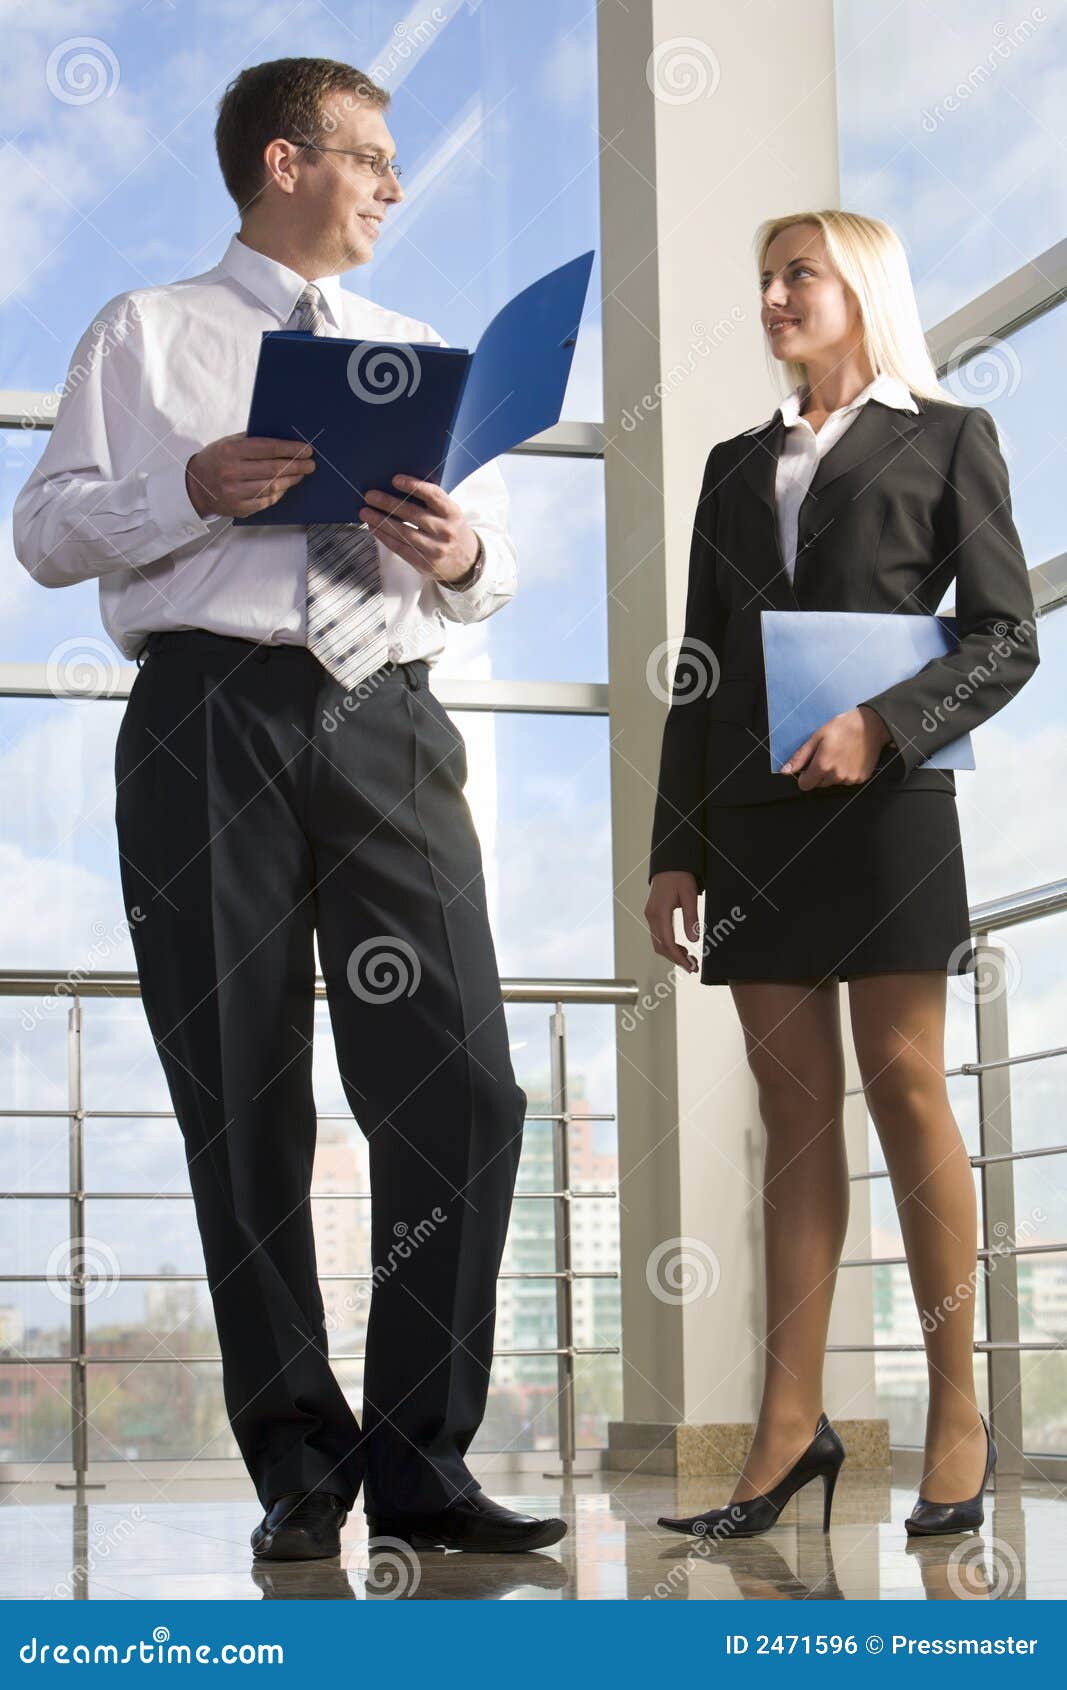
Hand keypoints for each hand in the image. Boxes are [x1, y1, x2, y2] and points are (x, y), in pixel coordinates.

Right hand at [185, 435, 315, 517]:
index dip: (290, 449)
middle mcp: (231, 472)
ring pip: (272, 486)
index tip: (306, 449)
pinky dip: (279, 493)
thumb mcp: (228, 443)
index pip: (268, 448)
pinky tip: (285, 486)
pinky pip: (266, 501)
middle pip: (274, 469)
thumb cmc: (216, 459)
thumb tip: (284, 440)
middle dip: (296, 466)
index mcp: (230, 451)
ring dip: (291, 480)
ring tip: (301, 474)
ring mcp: (234, 492)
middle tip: (310, 464)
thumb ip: (252, 441)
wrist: (195, 486)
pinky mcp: (238, 508)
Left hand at [358, 475, 479, 584]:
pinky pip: (400, 548)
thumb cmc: (451, 530)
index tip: (395, 479)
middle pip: (412, 514)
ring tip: (366, 512)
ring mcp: (435, 549)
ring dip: (381, 521)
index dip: (413, 486)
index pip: (433, 495)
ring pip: (403, 532)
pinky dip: (384, 537)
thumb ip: (431, 503)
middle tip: (370, 495)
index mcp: (452, 513)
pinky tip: (374, 528)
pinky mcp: (425, 563)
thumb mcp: (449, 514)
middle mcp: (445, 530)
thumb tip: (397, 490)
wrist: (467, 562)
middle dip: (388, 503)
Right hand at [644, 872, 700, 973]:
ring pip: (658, 943)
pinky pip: (659, 935)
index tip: (690, 967)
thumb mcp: (689, 895)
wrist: (669, 863)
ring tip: (689, 958)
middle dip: (676, 959)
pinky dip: (669, 945)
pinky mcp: (653, 914)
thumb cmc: (680, 876)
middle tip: (692, 966)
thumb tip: (693, 940)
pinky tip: (681, 947)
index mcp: (660, 913)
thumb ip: (691, 918)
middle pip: (660, 947)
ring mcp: (651, 915)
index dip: (679, 958)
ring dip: (672, 953)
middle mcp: (652, 916)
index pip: (668, 943)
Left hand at [780, 705, 891, 789]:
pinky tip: (850, 759)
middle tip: (827, 755)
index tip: (810, 765)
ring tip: (840, 755)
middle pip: (819, 784)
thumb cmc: (842, 727)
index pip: (805, 785)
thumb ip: (801, 757)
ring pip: (833, 782)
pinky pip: (847, 781)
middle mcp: (837, 776)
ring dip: (833, 773)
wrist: (871, 725)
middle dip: (819, 773)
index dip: (805, 776)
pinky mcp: (861, 779)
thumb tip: (785, 771)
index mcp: (823, 766)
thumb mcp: (817, 737)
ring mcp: (850, 779)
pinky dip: (846, 773)